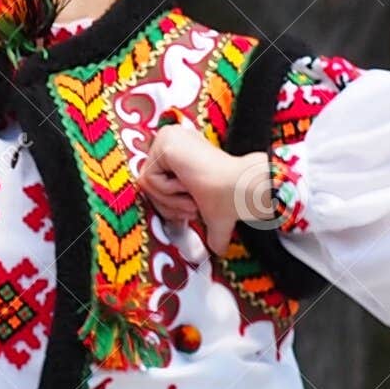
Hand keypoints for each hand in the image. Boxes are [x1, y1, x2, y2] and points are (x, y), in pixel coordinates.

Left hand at [137, 121, 272, 254]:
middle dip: (169, 205)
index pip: (153, 186)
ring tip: (193, 194)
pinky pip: (147, 177)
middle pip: (146, 186)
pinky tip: (189, 183)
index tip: (192, 211)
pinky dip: (168, 190)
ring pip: (145, 183)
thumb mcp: (206, 211)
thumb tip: (217, 251)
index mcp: (181, 153)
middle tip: (193, 204)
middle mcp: (172, 140)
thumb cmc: (230, 199)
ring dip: (171, 199)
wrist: (243, 190)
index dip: (169, 206)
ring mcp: (167, 137)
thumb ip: (204, 225)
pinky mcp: (165, 140)